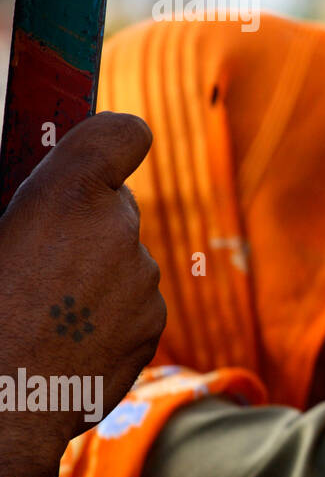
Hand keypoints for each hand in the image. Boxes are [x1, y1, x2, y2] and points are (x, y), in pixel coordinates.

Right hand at [0, 112, 165, 476]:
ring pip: (122, 258)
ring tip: (37, 311)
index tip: (93, 154)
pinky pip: (131, 303)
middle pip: (115, 205)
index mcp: (68, 199)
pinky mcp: (153, 326)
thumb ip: (21, 206)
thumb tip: (38, 211)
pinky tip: (58, 342)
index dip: (109, 139)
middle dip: (84, 221)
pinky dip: (104, 314)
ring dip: (92, 273)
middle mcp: (119, 232)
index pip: (122, 134)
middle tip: (33, 255)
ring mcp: (142, 282)